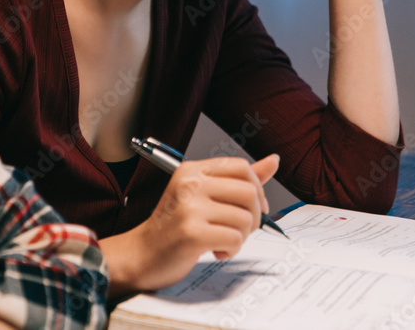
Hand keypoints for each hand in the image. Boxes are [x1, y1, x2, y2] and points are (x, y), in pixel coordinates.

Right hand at [126, 154, 278, 290]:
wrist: (142, 254)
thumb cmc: (173, 226)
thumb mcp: (203, 195)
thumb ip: (238, 179)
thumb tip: (273, 161)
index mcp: (192, 170)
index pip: (241, 167)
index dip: (257, 188)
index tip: (254, 207)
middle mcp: (190, 184)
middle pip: (249, 192)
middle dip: (253, 217)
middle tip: (236, 229)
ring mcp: (189, 207)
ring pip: (245, 218)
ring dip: (240, 237)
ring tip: (221, 241)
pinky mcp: (191, 233)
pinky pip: (235, 239)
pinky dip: (231, 251)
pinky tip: (215, 251)